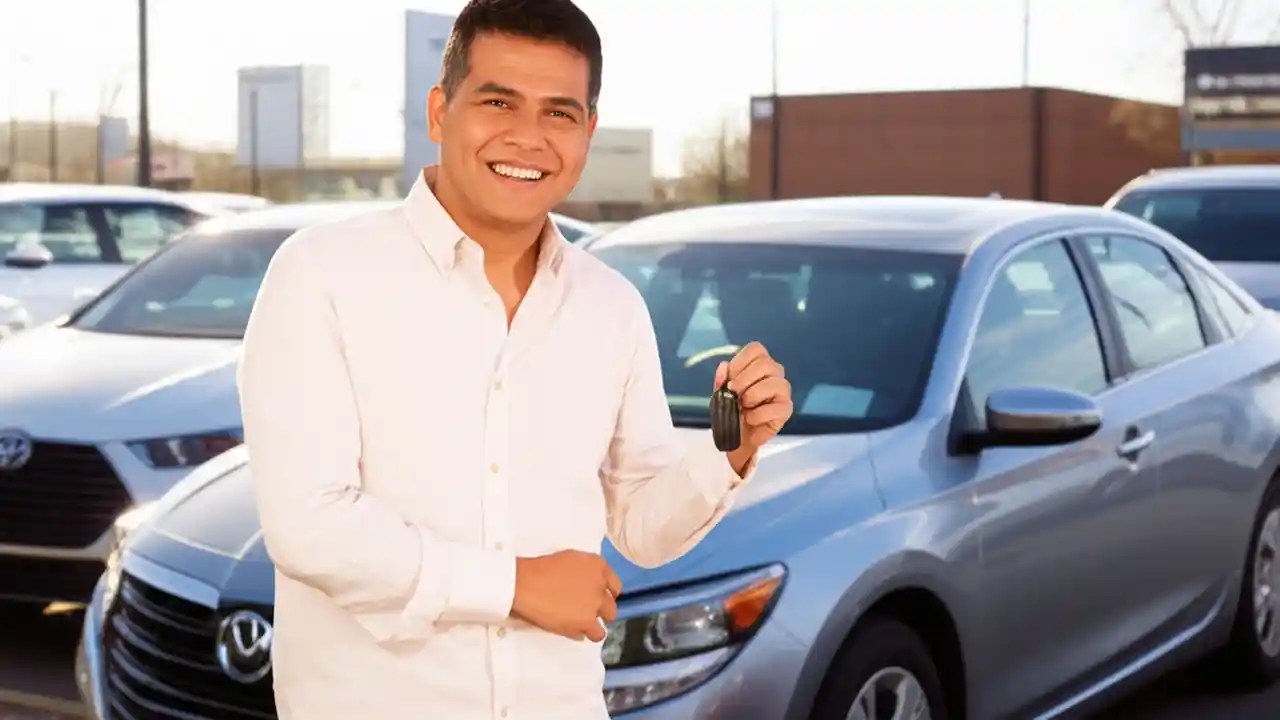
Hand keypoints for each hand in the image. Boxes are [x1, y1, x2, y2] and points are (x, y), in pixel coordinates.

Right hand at [511, 550, 621, 641]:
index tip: (601, 598)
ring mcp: (595, 605)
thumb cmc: (539, 569)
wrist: (525, 584)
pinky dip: (586, 633)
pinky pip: (595, 633)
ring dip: (595, 623)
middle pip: (611, 605)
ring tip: (581, 623)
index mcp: (597, 565)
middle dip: (601, 609)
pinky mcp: (586, 622)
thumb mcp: (569, 560)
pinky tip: (575, 630)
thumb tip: (585, 583)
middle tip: (587, 611)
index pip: (614, 584)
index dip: (607, 594)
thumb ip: (584, 571)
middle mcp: (600, 584)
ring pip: (607, 620)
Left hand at [714, 341, 792, 458]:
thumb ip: (722, 380)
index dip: (740, 363)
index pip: (755, 349)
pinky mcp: (786, 409)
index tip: (729, 381)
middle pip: (765, 364)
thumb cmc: (732, 410)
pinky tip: (750, 419)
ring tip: (743, 408)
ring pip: (774, 384)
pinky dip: (758, 415)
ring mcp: (783, 390)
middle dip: (744, 380)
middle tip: (733, 394)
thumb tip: (724, 366)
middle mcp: (774, 372)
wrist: (737, 437)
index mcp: (758, 363)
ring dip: (752, 396)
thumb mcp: (720, 394)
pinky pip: (777, 407)